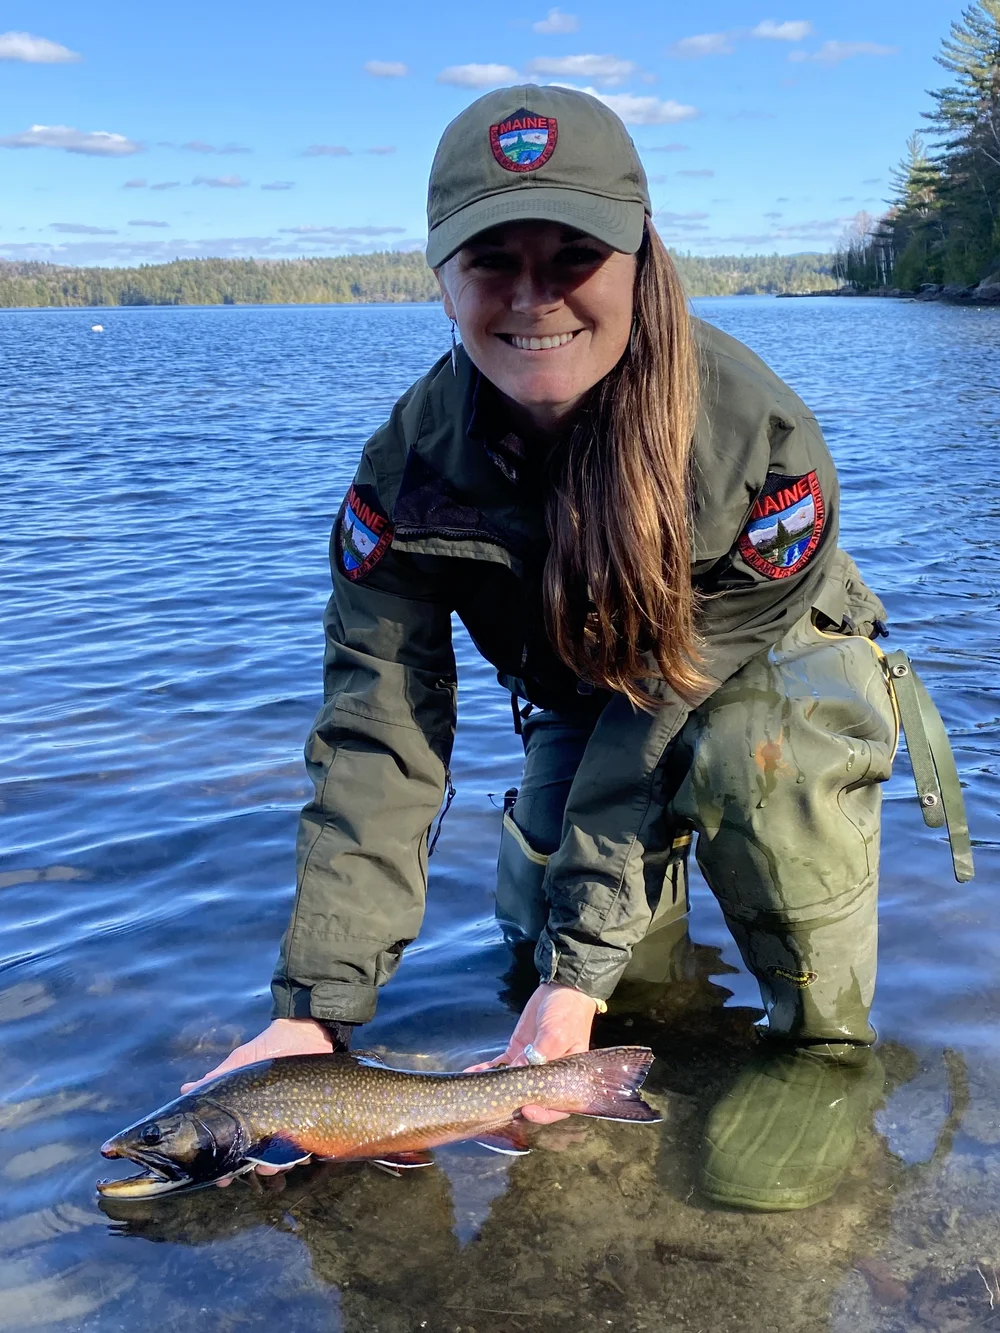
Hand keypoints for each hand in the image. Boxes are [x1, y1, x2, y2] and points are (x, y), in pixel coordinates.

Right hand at [181, 1018, 333, 1184]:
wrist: (308, 1032)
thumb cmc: (270, 1047)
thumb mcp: (241, 1062)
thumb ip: (217, 1078)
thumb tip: (185, 1091)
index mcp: (248, 1115)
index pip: (234, 1148)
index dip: (225, 1167)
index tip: (220, 1180)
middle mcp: (269, 1125)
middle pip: (258, 1160)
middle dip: (255, 1169)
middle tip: (255, 1167)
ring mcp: (291, 1126)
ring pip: (282, 1159)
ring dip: (277, 1166)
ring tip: (275, 1162)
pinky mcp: (314, 1121)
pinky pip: (309, 1148)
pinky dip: (304, 1154)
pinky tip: (301, 1152)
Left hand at [465, 982, 597, 1124]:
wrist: (560, 988)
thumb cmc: (566, 1013)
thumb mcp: (555, 1035)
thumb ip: (538, 1056)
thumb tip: (516, 1073)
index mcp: (566, 1076)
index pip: (558, 1105)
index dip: (543, 1113)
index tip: (527, 1110)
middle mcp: (549, 1075)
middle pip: (533, 1098)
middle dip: (514, 1104)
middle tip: (497, 1106)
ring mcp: (531, 1064)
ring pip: (513, 1084)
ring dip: (496, 1089)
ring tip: (478, 1094)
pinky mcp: (518, 1052)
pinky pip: (502, 1066)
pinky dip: (488, 1071)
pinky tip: (473, 1073)